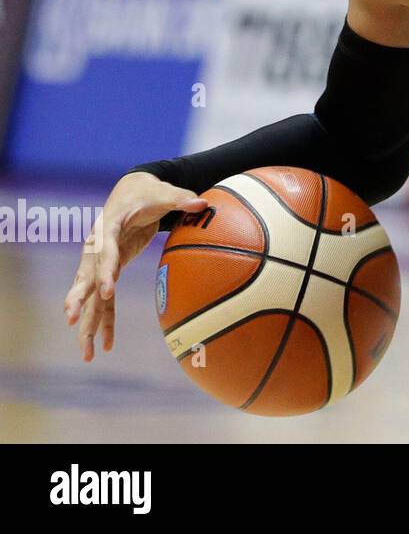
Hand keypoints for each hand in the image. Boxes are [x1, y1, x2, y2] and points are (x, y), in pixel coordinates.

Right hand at [64, 171, 208, 360]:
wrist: (131, 191)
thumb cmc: (148, 192)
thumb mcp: (164, 193)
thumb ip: (181, 199)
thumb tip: (204, 203)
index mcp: (109, 226)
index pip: (105, 250)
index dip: (104, 270)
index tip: (106, 290)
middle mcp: (97, 247)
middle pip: (85, 275)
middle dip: (78, 297)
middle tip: (71, 318)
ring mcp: (100, 262)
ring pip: (89, 295)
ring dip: (87, 322)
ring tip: (85, 351)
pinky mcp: (108, 272)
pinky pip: (104, 301)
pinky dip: (104, 322)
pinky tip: (104, 347)